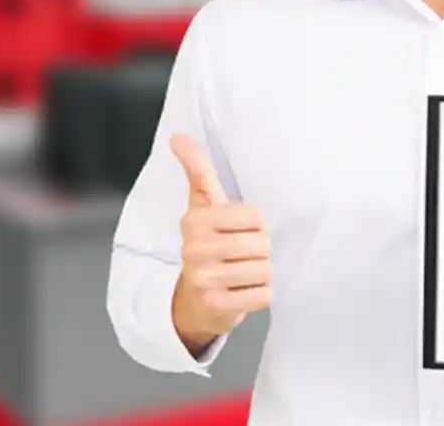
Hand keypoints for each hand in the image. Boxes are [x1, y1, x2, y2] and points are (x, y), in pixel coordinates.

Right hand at [170, 133, 271, 355]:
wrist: (193, 299)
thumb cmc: (207, 244)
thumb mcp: (202, 205)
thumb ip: (197, 170)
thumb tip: (178, 136)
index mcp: (195, 221)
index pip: (255, 216)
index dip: (256, 225)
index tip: (239, 231)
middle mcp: (194, 249)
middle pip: (262, 244)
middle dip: (261, 251)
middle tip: (243, 256)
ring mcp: (203, 280)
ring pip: (265, 270)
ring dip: (261, 274)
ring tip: (242, 274)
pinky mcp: (216, 307)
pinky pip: (263, 296)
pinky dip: (261, 295)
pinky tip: (243, 292)